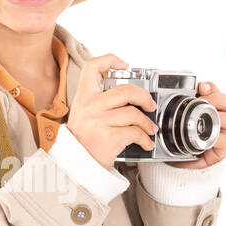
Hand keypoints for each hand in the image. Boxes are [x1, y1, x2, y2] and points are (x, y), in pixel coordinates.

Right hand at [67, 53, 158, 169]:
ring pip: (134, 114)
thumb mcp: (83, 114)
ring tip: (149, 128)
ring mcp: (99, 121)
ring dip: (147, 123)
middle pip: (126, 90)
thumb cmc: (83, 140)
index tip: (124, 65)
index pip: (92, 67)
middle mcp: (90, 106)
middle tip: (149, 105)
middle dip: (144, 97)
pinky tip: (145, 142)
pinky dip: (145, 138)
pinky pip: (135, 132)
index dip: (110, 59)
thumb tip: (129, 95)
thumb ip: (99, 101)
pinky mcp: (109, 137)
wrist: (76, 165)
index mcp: (83, 97)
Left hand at [164, 81, 225, 169]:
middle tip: (205, 101)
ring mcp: (220, 132)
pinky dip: (218, 138)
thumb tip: (165, 95)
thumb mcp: (173, 122)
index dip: (211, 87)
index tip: (201, 86)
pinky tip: (210, 138)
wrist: (176, 163)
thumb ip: (174, 109)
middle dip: (218, 98)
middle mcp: (217, 118)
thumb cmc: (177, 140)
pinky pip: (224, 140)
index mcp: (206, 108)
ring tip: (207, 118)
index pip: (215, 91)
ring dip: (220, 117)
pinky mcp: (220, 149)